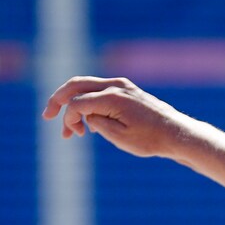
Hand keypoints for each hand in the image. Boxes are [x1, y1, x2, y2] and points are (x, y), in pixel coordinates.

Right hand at [42, 77, 197, 158]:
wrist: (177, 134)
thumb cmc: (151, 140)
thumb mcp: (120, 137)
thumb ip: (97, 123)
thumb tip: (84, 115)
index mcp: (112, 98)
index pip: (77, 102)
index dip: (68, 119)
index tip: (71, 135)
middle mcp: (115, 86)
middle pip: (75, 85)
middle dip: (58, 100)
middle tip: (47, 116)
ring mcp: (121, 85)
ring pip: (86, 86)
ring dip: (73, 104)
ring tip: (72, 131)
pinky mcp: (126, 90)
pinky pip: (99, 91)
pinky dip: (88, 103)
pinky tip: (89, 124)